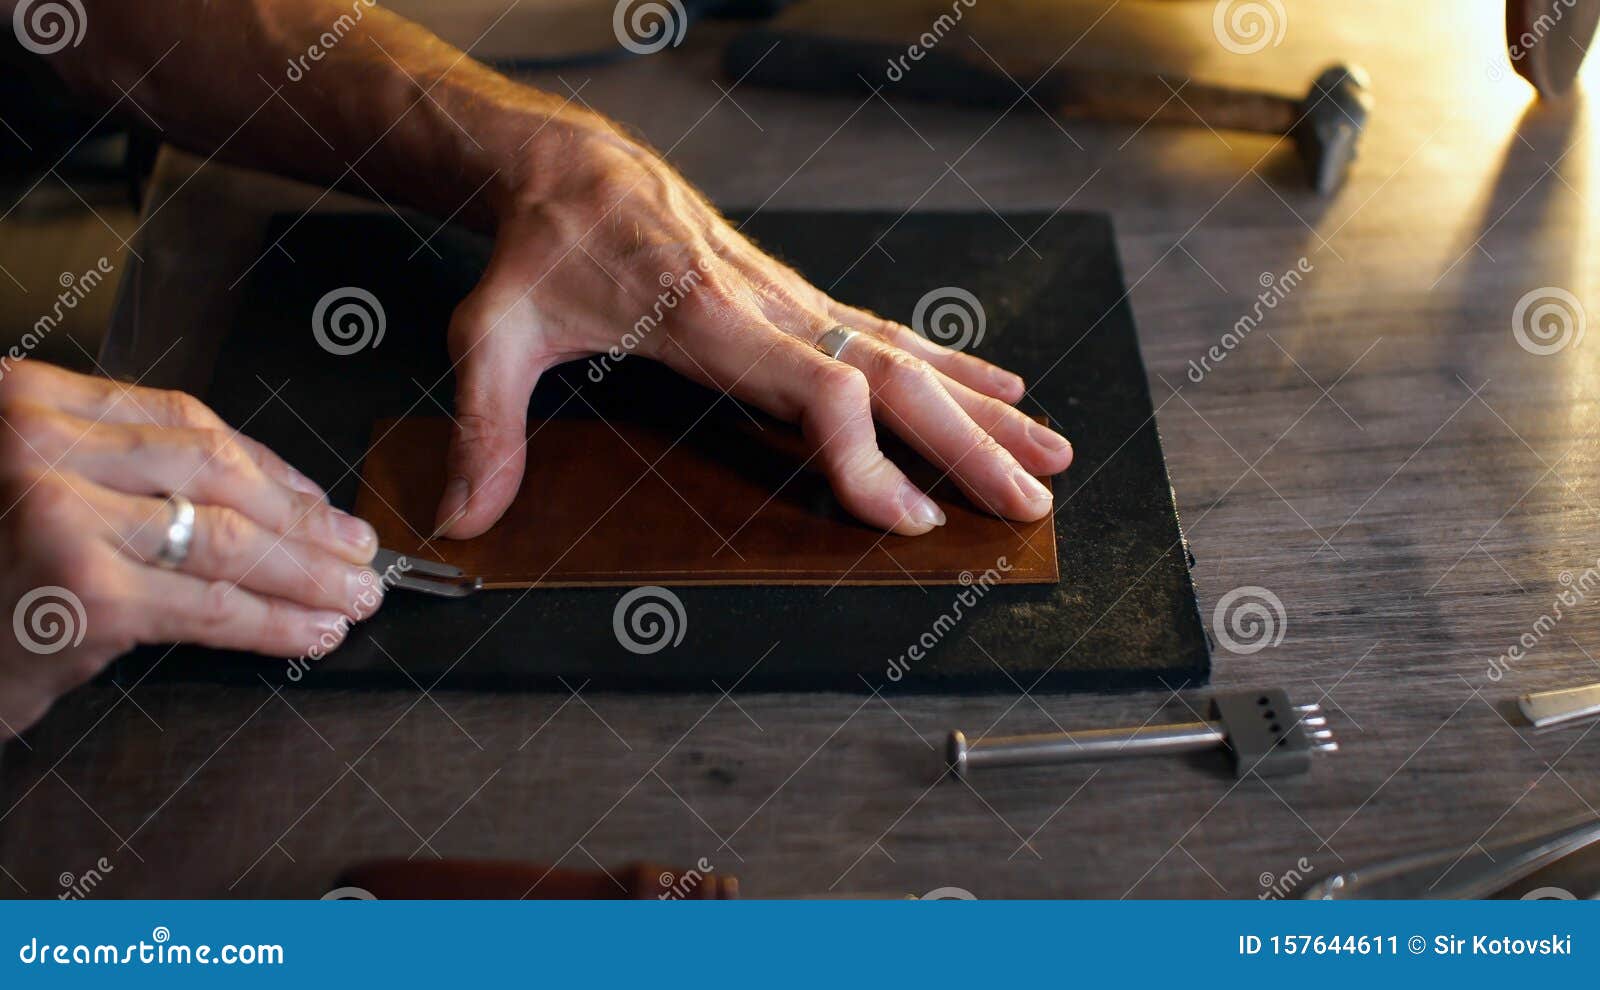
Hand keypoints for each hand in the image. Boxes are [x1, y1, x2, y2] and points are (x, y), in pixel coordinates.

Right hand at [0, 362, 382, 737]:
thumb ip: (130, 472)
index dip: (269, 465)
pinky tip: (313, 632)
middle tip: (359, 551)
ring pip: (227, 541)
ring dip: (307, 572)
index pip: (185, 422)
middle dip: (303, 519)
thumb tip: (275, 492)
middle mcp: (41, 443)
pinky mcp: (85, 592)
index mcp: (34, 399)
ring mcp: (62, 515)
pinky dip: (274, 623)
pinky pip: (209, 606)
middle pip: (216, 475)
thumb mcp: (41, 485)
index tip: (319, 499)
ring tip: (353, 595)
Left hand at [435, 126, 1073, 538]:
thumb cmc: (537, 250)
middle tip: (1028, 501)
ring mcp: (793, 300)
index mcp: (708, 319)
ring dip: (984, 407)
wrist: (568, 167)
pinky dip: (958, 366)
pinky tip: (1003, 389)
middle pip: (892, 377)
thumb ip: (485, 427)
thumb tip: (463, 518)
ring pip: (910, 353)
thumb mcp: (490, 333)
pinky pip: (892, 333)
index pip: (816, 391)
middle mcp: (770, 307)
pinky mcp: (797, 299)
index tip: (907, 520)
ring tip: (1049, 453)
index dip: (866, 457)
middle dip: (967, 444)